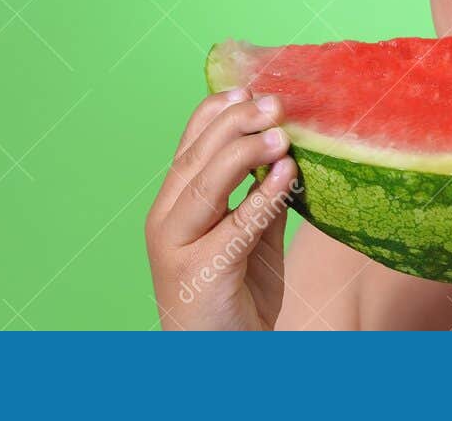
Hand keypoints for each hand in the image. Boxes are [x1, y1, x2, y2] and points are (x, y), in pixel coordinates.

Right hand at [145, 87, 297, 329]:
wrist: (220, 363)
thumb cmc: (235, 298)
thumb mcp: (248, 239)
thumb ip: (259, 198)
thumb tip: (286, 152)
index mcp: (172, 208)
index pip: (187, 147)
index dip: (215, 113)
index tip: (247, 88)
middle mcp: (165, 223)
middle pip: (197, 158)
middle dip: (236, 124)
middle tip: (275, 103)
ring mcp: (178, 249)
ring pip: (206, 185)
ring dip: (246, 153)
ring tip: (281, 135)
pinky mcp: (201, 275)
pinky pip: (235, 227)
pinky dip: (262, 198)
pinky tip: (286, 176)